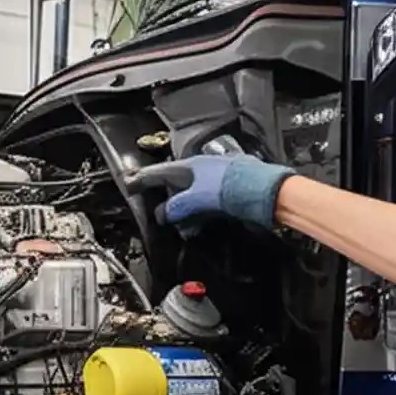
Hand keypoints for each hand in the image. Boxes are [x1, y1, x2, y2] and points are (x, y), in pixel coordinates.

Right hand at [123, 153, 294, 232]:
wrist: (266, 193)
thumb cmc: (231, 187)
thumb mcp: (195, 199)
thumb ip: (175, 207)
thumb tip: (162, 214)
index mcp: (191, 165)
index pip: (160, 172)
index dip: (143, 179)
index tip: (129, 182)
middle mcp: (202, 171)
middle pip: (176, 187)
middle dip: (167, 204)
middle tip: (158, 216)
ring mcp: (216, 183)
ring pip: (191, 199)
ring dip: (183, 215)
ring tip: (180, 229)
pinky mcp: (227, 195)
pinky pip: (205, 207)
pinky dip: (197, 217)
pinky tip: (195, 229)